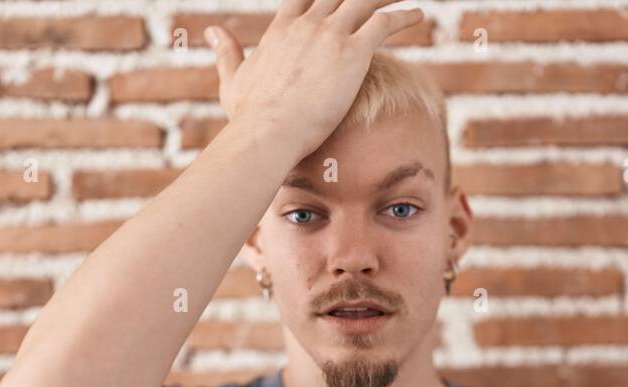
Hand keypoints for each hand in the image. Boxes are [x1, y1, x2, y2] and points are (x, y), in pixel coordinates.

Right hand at [206, 0, 424, 159]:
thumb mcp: (233, 80)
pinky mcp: (353, 51)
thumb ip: (226, 53)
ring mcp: (330, 34)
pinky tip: (419, 15)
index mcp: (281, 30)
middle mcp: (306, 24)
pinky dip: (404, 16)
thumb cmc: (249, 117)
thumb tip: (208, 31)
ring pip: (364, 0)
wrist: (269, 132)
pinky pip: (385, 22)